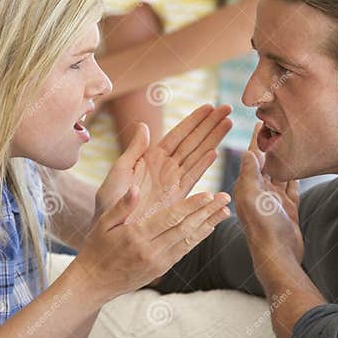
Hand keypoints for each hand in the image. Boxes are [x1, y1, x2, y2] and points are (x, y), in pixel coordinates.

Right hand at [72, 185, 230, 306]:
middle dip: (208, 212)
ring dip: (209, 225)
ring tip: (225, 212)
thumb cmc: (96, 248)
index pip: (170, 218)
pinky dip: (198, 238)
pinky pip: (184, 251)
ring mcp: (158, 262)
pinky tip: (209, 228)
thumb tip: (136, 188)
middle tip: (226, 198)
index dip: (192, 206)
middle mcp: (151, 251)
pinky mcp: (161, 269)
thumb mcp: (103, 223)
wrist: (93, 283)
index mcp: (137, 236)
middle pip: (186, 228)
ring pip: (189, 240)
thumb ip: (122, 206)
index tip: (209, 194)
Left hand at [94, 104, 231, 223]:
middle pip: (193, 141)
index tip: (209, 107)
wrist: (110, 231)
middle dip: (210, 125)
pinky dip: (203, 166)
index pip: (178, 134)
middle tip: (227, 109)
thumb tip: (143, 125)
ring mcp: (173, 182)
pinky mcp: (177, 198)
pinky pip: (192, 178)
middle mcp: (166, 168)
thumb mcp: (119, 171)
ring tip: (229, 123)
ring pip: (197, 155)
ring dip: (213, 139)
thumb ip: (134, 149)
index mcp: (152, 158)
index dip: (194, 121)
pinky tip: (215, 153)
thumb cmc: (109, 202)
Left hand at [234, 125, 303, 265]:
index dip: (256, 139)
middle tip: (281, 125)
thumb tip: (249, 152)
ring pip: (280, 173)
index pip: (252, 157)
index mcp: (246, 186)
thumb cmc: (262, 227)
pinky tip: (299, 163)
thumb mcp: (251, 196)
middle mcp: (259, 191)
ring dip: (284, 158)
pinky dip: (295, 175)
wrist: (279, 256)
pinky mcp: (288, 208)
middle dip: (271, 145)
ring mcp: (274, 200)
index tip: (262, 120)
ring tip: (292, 140)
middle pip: (266, 162)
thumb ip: (249, 173)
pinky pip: (292, 186)